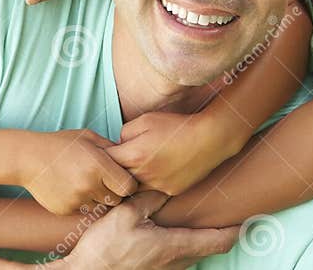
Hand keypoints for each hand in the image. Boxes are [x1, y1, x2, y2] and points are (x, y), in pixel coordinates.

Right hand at [23, 129, 138, 214]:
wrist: (28, 158)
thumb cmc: (62, 144)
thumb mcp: (89, 137)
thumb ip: (112, 148)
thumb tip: (131, 158)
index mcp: (99, 166)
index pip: (129, 186)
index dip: (127, 183)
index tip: (120, 177)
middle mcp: (89, 185)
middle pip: (116, 200)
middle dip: (114, 192)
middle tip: (104, 181)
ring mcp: (76, 200)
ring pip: (100, 207)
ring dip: (97, 198)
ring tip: (85, 182)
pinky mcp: (65, 210)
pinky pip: (83, 211)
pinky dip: (81, 203)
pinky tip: (71, 188)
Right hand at [60, 191, 238, 269]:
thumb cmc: (104, 248)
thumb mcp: (125, 214)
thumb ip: (149, 198)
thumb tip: (166, 184)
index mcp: (174, 246)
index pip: (218, 240)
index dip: (235, 230)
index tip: (247, 218)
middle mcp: (176, 263)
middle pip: (210, 248)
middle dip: (221, 232)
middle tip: (226, 213)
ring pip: (195, 254)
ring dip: (203, 240)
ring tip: (203, 220)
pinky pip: (180, 259)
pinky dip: (187, 245)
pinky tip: (175, 233)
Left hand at [106, 111, 242, 195]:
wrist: (209, 139)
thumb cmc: (176, 126)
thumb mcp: (145, 120)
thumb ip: (124, 133)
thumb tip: (118, 146)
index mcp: (134, 154)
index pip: (106, 161)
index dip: (103, 155)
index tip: (103, 151)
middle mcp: (143, 174)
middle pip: (117, 177)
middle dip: (115, 169)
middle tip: (117, 160)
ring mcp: (157, 186)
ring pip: (134, 188)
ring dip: (131, 178)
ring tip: (137, 165)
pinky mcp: (170, 191)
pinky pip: (151, 190)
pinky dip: (149, 182)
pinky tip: (156, 170)